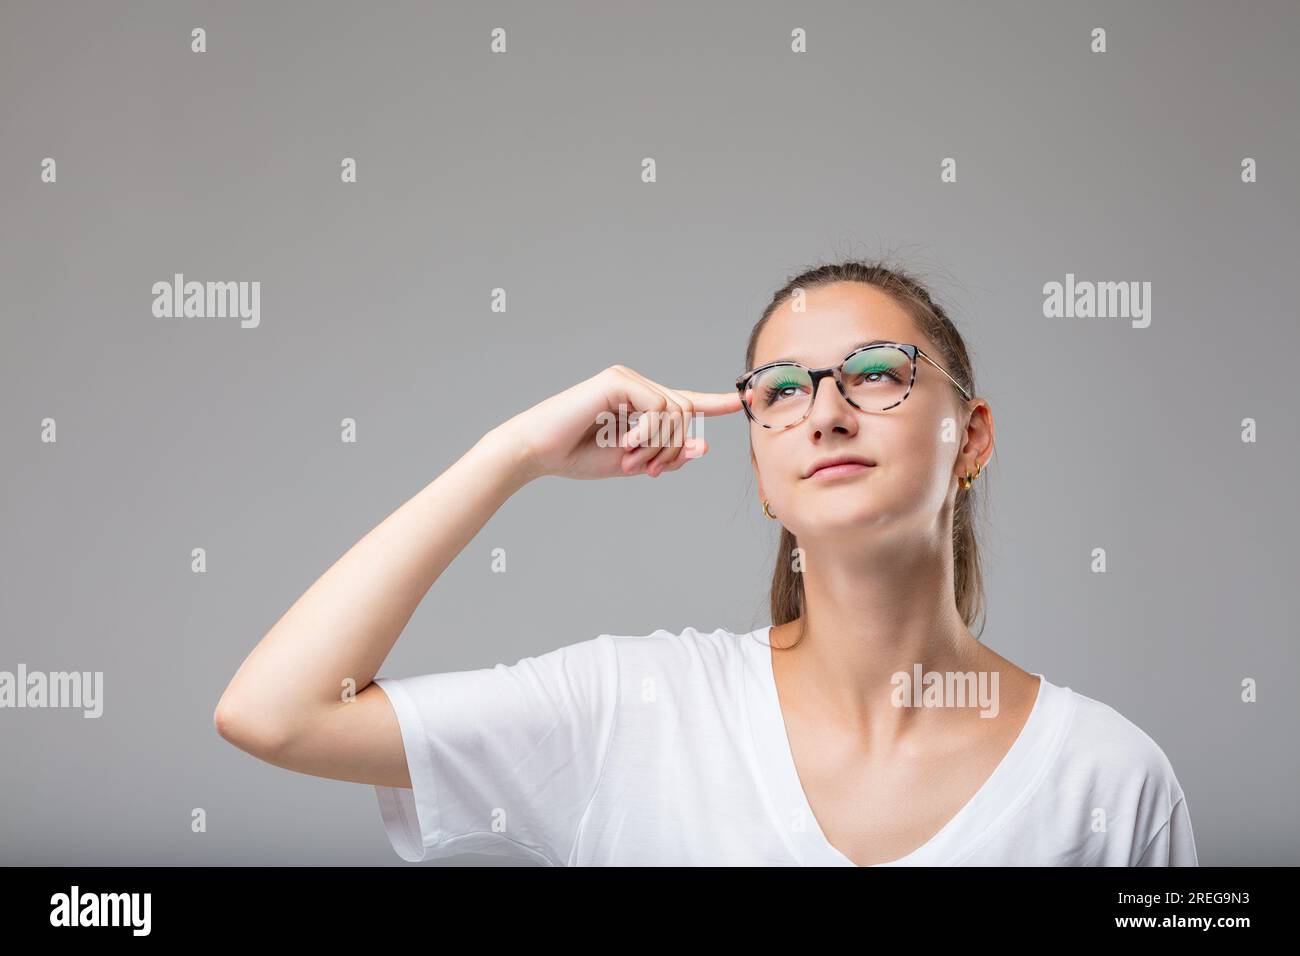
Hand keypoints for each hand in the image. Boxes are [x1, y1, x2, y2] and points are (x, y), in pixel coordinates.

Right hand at [492, 364, 742, 480]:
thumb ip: (667, 456)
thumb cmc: (577, 457)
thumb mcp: (632, 463)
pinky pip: (658, 407)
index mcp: (639, 404)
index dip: (714, 403)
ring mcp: (627, 380)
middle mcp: (636, 387)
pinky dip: (648, 432)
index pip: (684, 403)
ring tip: (630, 461)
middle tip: (649, 471)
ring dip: (660, 446)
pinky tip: (625, 442)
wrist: (537, 453)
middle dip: (674, 449)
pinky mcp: (618, 380)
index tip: (742, 401)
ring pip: (675, 412)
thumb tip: (704, 447)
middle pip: (684, 414)